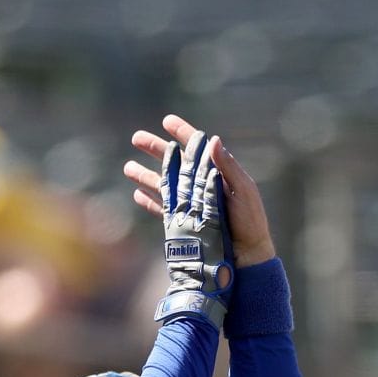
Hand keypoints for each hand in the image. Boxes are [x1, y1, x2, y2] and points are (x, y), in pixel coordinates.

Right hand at [127, 115, 277, 267]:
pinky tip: (137, 194)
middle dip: (155, 149)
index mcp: (216, 175)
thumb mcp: (243, 191)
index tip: (167, 120)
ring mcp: (191, 204)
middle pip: (174, 163)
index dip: (182, 133)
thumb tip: (212, 139)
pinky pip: (164, 209)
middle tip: (136, 137)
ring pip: (164, 185)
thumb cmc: (250, 221)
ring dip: (145, 175)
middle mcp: (201, 187)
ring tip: (127, 167)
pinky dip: (150, 202)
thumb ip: (228, 167)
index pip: (197, 149)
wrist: (247, 255)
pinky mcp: (185, 223)